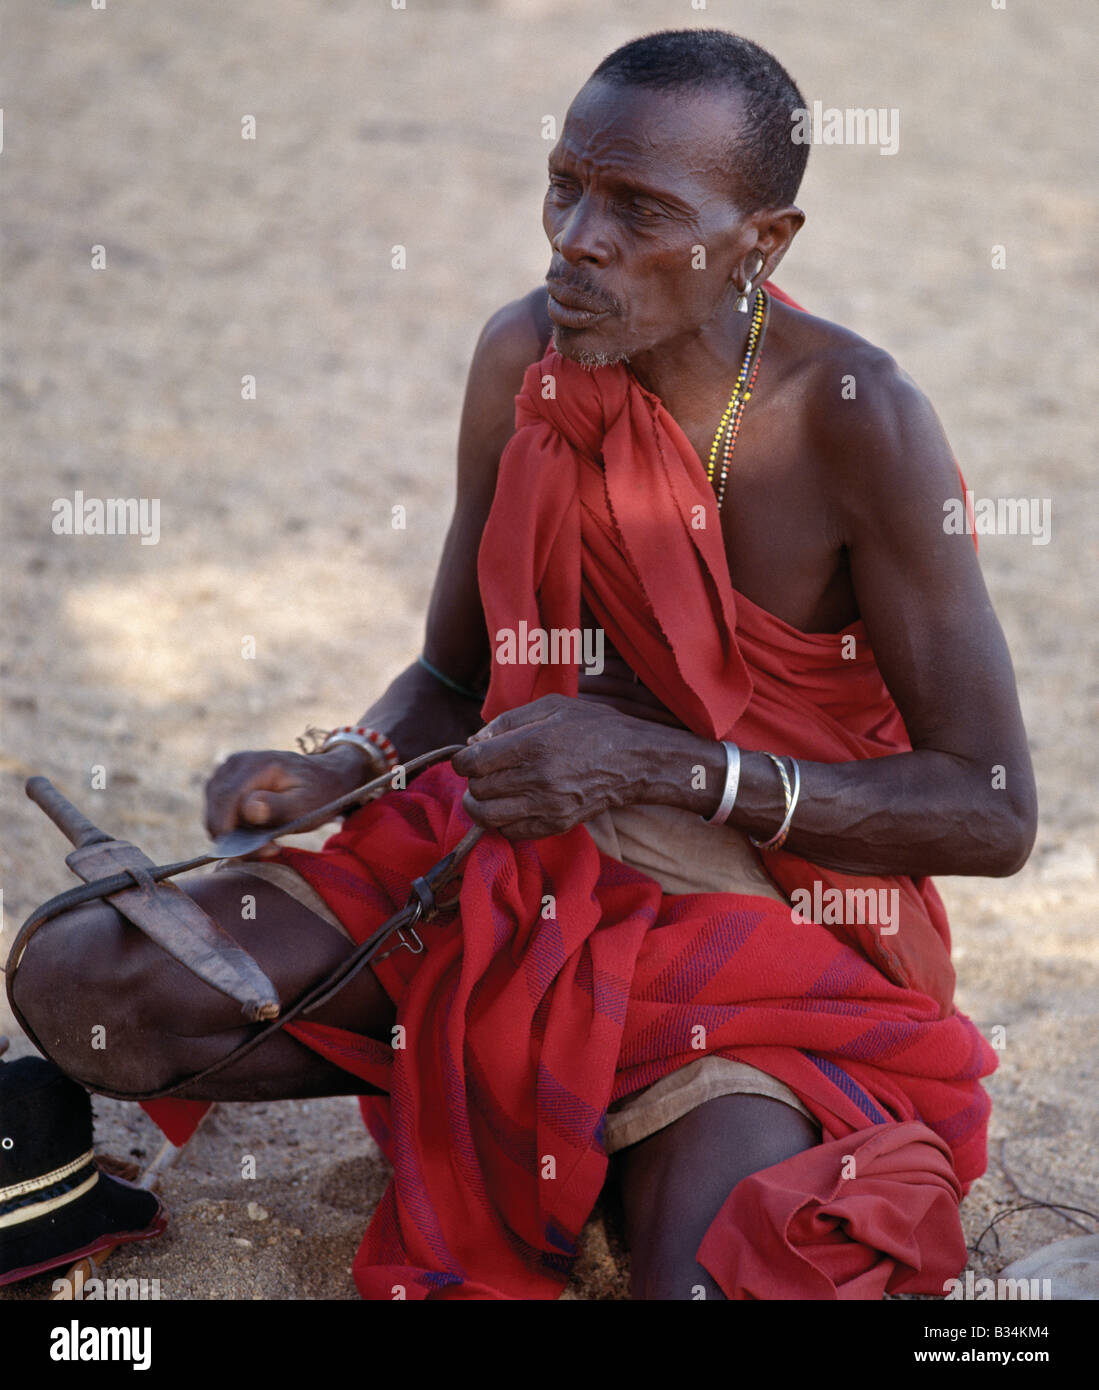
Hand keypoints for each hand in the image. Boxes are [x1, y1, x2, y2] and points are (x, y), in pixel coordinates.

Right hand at [203, 745, 372, 853]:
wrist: (326, 776)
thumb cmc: (319, 794)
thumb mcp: (307, 805)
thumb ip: (277, 807)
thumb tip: (248, 808)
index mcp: (258, 764)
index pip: (226, 799)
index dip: (231, 831)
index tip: (256, 851)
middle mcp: (237, 761)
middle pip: (215, 806)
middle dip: (232, 836)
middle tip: (265, 850)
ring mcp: (228, 769)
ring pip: (212, 810)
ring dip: (231, 832)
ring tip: (264, 841)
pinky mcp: (226, 779)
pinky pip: (216, 808)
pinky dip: (231, 825)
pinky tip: (255, 833)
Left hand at [450, 694, 642, 839]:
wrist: (634, 760)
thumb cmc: (592, 726)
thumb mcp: (551, 707)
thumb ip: (507, 721)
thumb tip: (472, 741)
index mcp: (534, 744)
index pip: (473, 762)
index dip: (462, 760)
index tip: (469, 757)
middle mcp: (538, 778)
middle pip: (477, 790)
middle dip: (473, 780)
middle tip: (485, 772)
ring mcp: (547, 806)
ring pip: (487, 816)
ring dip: (481, 805)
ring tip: (491, 792)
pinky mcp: (555, 825)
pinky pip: (510, 832)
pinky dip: (501, 821)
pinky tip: (512, 805)